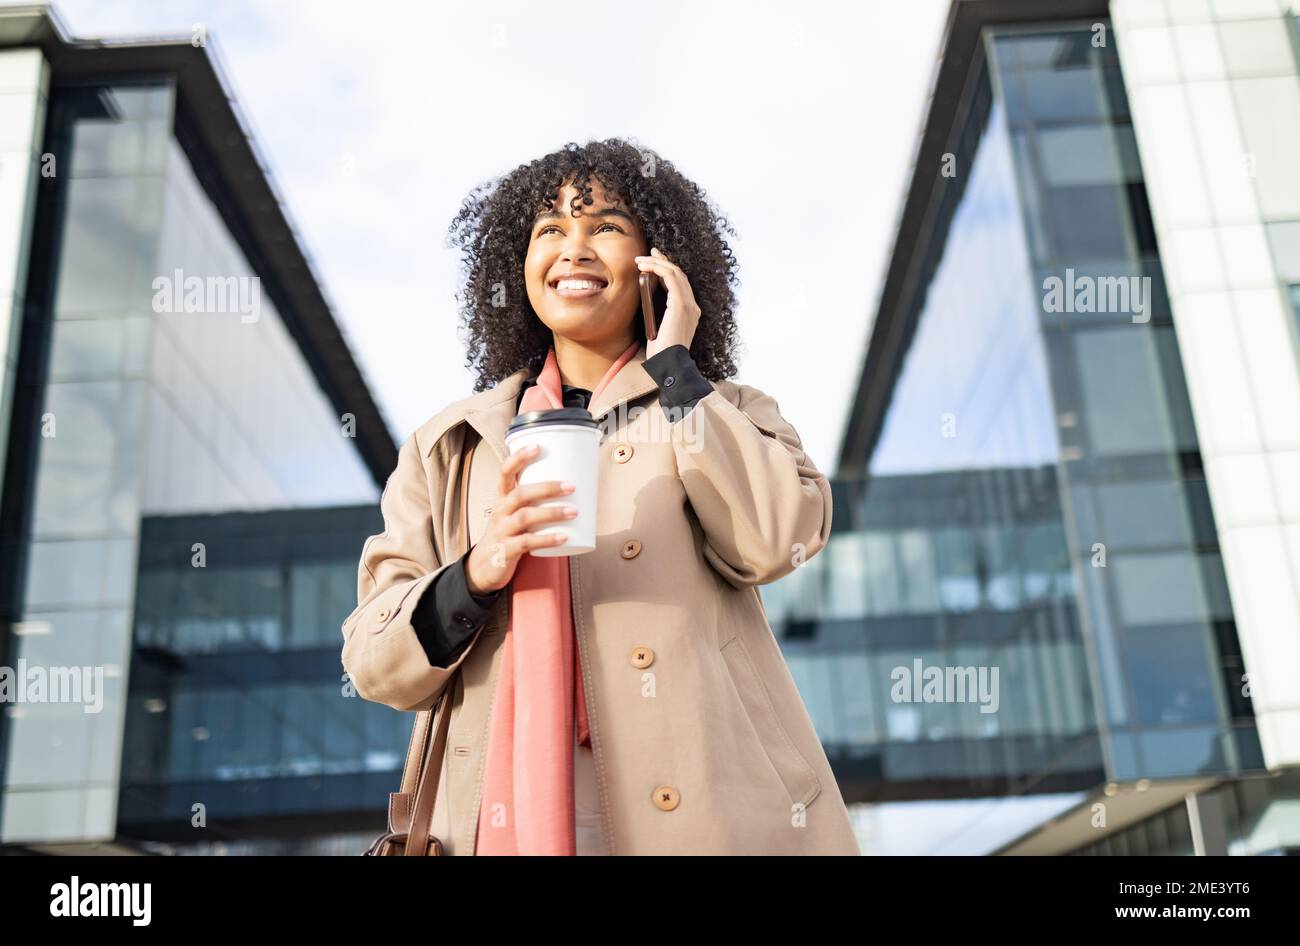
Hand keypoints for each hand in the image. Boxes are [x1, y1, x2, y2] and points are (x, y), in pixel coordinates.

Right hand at [464, 444, 576, 593]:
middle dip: (546, 487)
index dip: (519, 458)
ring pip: (525, 517)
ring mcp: (501, 531)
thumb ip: (536, 502)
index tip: (537, 447)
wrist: (484, 568)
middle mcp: (499, 512)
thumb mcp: (515, 514)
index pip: (505, 472)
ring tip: (574, 511)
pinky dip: (547, 539)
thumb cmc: (508, 535)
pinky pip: (527, 543)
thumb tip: (575, 490)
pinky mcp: (506, 550)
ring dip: (552, 512)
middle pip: (520, 494)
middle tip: (571, 486)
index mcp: (502, 499)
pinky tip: (564, 538)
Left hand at [637, 247, 700, 358]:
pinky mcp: (681, 304)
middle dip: (662, 260)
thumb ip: (657, 311)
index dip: (667, 269)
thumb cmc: (661, 352)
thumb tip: (645, 294)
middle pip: (679, 274)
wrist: (668, 364)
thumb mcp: (657, 327)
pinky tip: (645, 267)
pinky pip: (670, 278)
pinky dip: (658, 269)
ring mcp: (689, 304)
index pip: (680, 284)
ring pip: (675, 272)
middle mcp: (693, 306)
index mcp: (690, 312)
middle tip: (648, 253)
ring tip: (641, 260)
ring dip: (657, 263)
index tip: (654, 262)